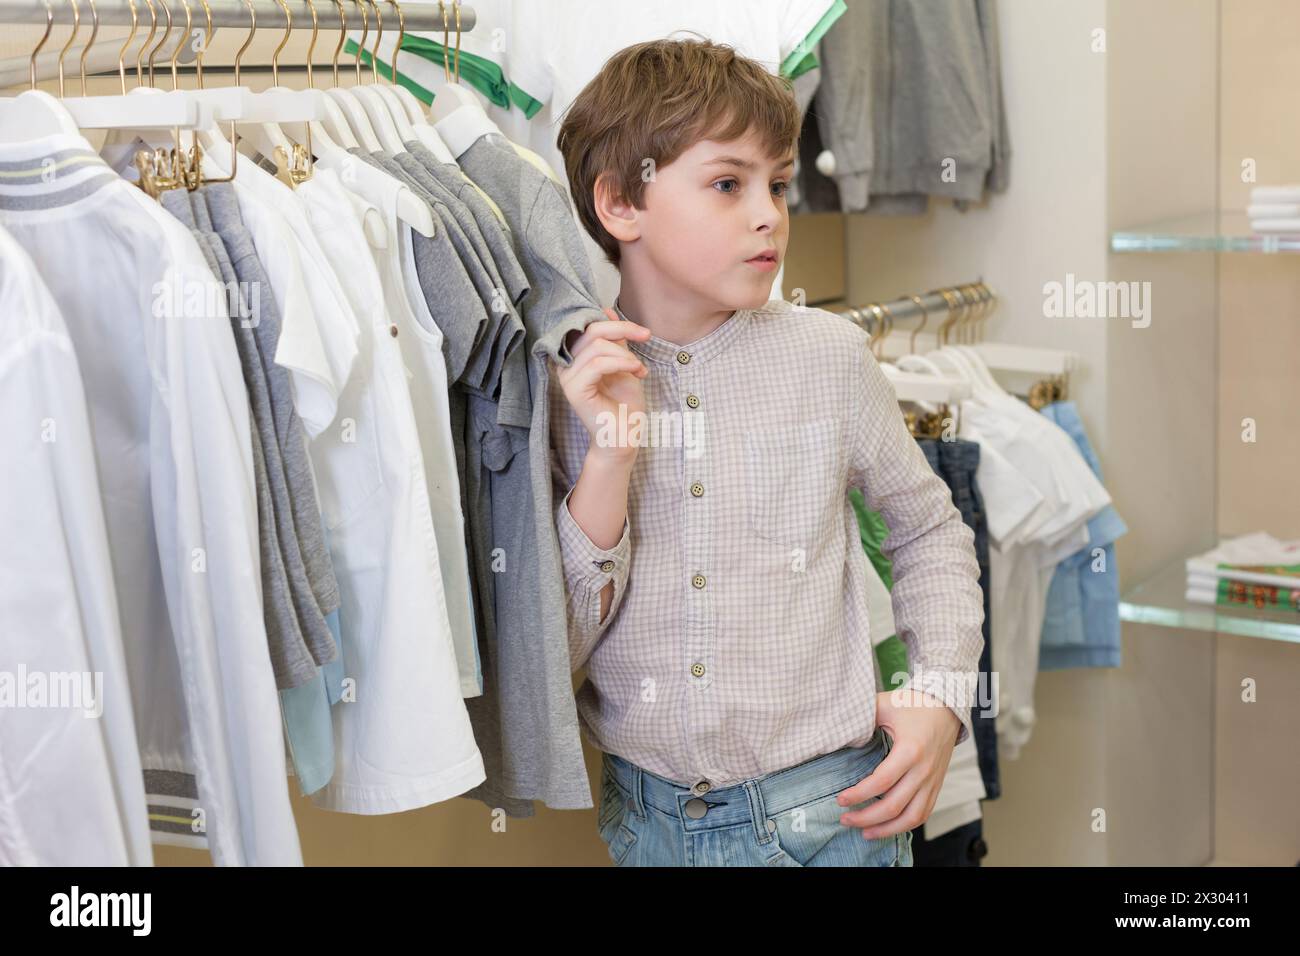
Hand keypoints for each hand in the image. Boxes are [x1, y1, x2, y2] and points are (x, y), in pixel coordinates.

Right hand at [555, 308, 652, 458]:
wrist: (625, 436)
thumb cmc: (624, 404)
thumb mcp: (623, 363)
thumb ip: (614, 340)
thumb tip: (606, 311)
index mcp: (575, 357)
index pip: (589, 326)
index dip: (616, 323)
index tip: (642, 332)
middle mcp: (566, 365)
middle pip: (591, 331)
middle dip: (623, 331)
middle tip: (646, 337)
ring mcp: (567, 378)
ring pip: (596, 347)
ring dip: (626, 355)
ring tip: (640, 369)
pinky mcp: (574, 391)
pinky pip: (597, 364)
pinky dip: (621, 363)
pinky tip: (636, 372)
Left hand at [833, 689, 961, 839]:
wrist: (946, 706)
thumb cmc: (911, 705)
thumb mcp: (884, 705)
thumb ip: (861, 717)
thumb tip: (833, 731)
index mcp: (910, 750)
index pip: (881, 782)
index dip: (859, 795)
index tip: (840, 799)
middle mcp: (924, 770)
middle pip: (894, 806)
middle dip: (866, 817)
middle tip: (844, 819)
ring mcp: (933, 781)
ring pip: (911, 817)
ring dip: (886, 829)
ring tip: (864, 833)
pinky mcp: (936, 786)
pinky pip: (923, 813)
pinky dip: (904, 825)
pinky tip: (886, 827)